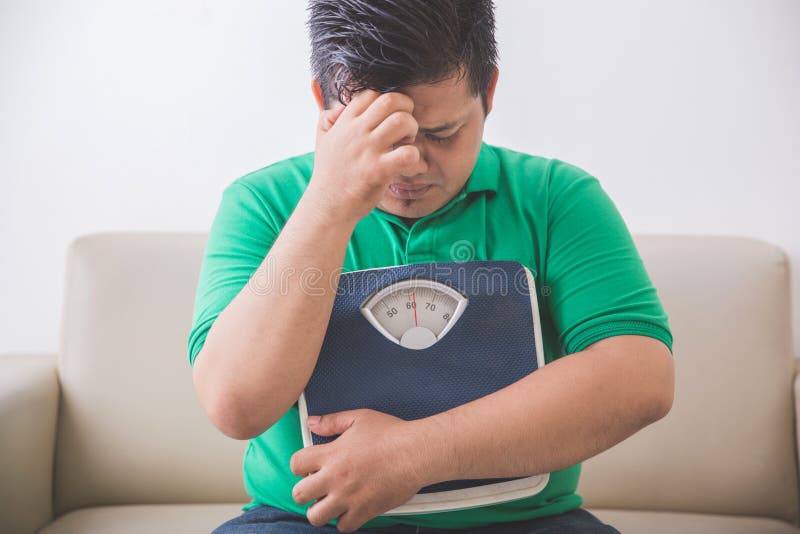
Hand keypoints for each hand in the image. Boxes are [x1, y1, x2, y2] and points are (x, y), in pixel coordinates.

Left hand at [289, 409, 429, 531]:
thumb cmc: (390, 434)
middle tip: (317, 487)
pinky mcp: (364, 511)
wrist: (415, 453)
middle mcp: (335, 478)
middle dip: (304, 491)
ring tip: (330, 502)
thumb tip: (312, 423)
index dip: (300, 465)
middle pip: (299, 495)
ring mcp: (348, 498)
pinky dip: (345, 521)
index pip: (295, 464)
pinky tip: (351, 509)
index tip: (309, 466)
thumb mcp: (359, 418)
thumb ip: (332, 422)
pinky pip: (344, 527)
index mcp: (331, 454)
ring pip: (316, 517)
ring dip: (320, 510)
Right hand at [304, 90, 427, 224]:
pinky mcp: (379, 170)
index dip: (386, 100)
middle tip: (404, 128)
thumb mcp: (322, 141)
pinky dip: (415, 157)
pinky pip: (408, 153)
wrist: (328, 206)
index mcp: (345, 123)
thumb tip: (333, 103)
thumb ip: (327, 119)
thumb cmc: (330, 175)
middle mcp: (356, 132)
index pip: (371, 94)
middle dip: (405, 109)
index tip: (389, 117)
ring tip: (406, 143)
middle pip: (391, 100)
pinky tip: (407, 163)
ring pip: (402, 121)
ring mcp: (368, 150)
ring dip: (412, 129)